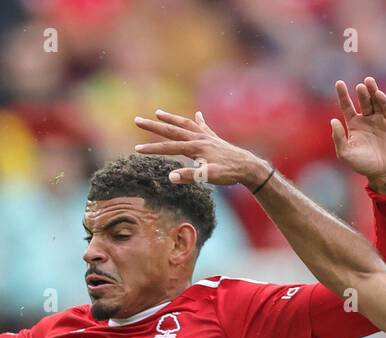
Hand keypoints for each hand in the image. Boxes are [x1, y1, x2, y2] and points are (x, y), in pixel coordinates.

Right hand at [133, 110, 268, 188]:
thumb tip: (171, 177)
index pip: (169, 147)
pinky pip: (203, 126)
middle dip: (153, 126)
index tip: (137, 149)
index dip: (152, 149)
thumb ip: (190, 176)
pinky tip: (197, 114)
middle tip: (137, 120)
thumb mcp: (209, 177)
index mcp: (195, 147)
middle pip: (172, 130)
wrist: (248, 166)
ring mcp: (206, 136)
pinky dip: (198, 120)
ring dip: (171, 118)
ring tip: (158, 112)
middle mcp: (199, 138)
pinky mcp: (214, 138)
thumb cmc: (229, 173)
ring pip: (185, 124)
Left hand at [330, 77, 385, 192]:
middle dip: (361, 92)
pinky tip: (378, 95)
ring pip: (375, 101)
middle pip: (363, 101)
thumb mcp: (346, 154)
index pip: (347, 106)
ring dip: (372, 91)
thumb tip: (332, 120)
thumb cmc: (363, 165)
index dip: (343, 95)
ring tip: (368, 82)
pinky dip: (383, 101)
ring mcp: (380, 120)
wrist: (384, 173)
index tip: (339, 83)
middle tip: (359, 86)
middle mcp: (367, 120)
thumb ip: (339, 138)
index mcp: (354, 125)